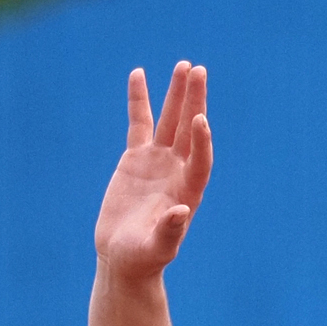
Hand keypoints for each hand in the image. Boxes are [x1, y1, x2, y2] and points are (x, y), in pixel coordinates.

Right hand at [95, 61, 213, 279]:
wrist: (124, 258)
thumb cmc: (142, 259)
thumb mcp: (156, 249)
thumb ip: (169, 232)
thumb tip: (181, 213)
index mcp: (187, 192)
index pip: (200, 160)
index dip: (202, 141)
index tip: (201, 118)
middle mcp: (177, 172)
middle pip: (189, 130)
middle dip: (194, 101)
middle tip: (199, 70)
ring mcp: (158, 162)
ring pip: (169, 121)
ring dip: (177, 94)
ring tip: (184, 66)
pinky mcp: (136, 158)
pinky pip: (139, 123)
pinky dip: (139, 100)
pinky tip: (139, 74)